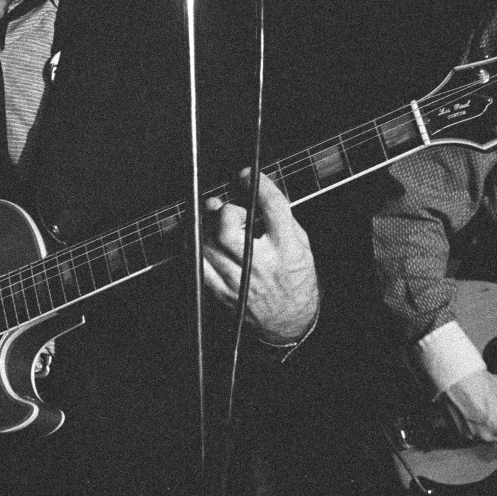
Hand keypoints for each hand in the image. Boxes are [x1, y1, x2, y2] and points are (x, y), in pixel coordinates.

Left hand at [202, 170, 318, 344]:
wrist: (290, 321)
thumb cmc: (295, 277)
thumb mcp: (300, 242)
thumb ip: (278, 216)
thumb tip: (250, 189)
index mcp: (288, 248)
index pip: (271, 207)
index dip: (257, 184)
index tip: (246, 175)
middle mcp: (262, 264)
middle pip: (227, 228)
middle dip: (225, 212)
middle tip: (229, 211)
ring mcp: (239, 280)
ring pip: (207, 244)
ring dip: (208, 226)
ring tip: (217, 224)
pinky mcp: (223, 292)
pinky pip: (198, 264)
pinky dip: (196, 247)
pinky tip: (202, 239)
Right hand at [441, 369, 496, 442]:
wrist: (454, 379)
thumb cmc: (477, 382)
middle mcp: (486, 434)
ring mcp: (471, 434)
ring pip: (488, 435)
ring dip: (491, 426)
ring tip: (489, 410)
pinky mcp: (459, 430)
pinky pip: (474, 431)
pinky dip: (477, 424)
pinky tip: (476, 411)